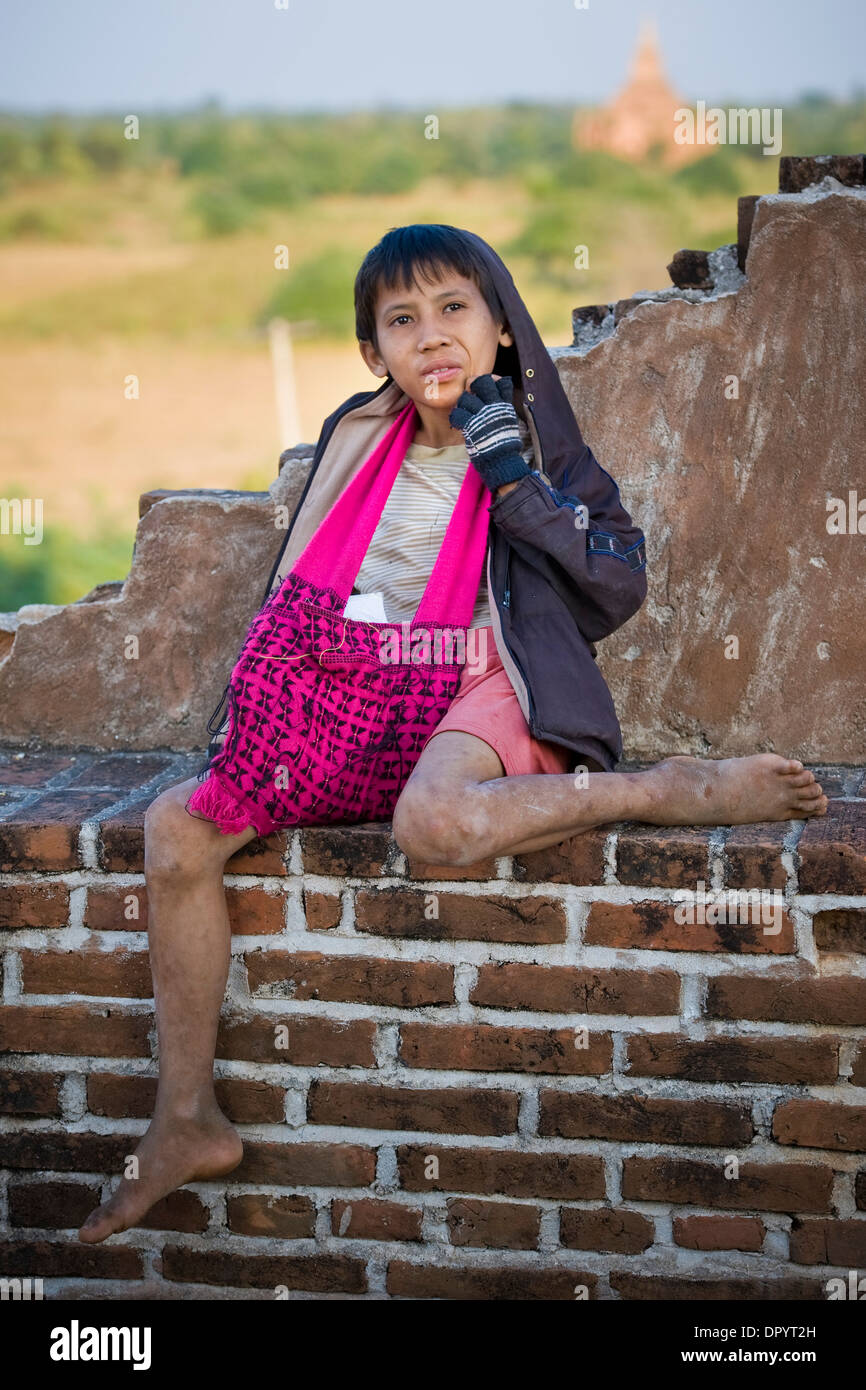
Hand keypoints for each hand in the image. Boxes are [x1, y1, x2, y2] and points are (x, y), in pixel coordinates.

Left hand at [448, 373, 530, 491]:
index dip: (492, 381)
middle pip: (481, 381)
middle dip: (473, 385)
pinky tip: (458, 423)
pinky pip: (457, 413)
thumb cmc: (504, 444)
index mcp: (505, 406)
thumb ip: (501, 408)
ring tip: (464, 413)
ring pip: (465, 397)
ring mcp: (482, 416)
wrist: (503, 461)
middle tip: (471, 395)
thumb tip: (498, 399)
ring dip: (462, 404)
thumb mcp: (508, 422)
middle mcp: (494, 407)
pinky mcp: (471, 426)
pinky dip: (455, 417)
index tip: (488, 388)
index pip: (501, 382)